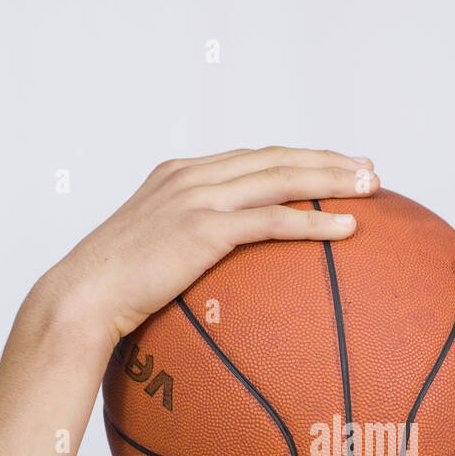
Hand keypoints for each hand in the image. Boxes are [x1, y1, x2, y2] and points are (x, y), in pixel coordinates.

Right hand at [31, 145, 378, 353]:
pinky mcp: (204, 228)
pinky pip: (273, 219)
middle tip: (370, 168)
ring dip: (333, 179)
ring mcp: (197, 198)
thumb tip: (212, 279)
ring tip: (372, 187)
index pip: (253, 157)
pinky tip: (347, 228)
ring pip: (282, 177)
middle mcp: (191, 176)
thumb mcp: (152, 258)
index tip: (335, 165)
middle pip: (276, 157)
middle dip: (328, 160)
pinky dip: (314, 220)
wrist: (81, 298)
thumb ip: (186, 250)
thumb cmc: (113, 292)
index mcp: (181, 175)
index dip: (298, 157)